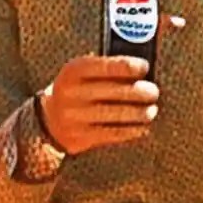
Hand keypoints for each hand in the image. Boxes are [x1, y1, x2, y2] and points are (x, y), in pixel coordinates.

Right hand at [37, 54, 158, 154]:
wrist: (49, 119)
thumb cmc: (77, 90)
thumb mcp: (83, 73)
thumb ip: (108, 68)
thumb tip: (142, 72)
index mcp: (73, 71)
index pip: (105, 66)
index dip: (128, 66)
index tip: (145, 68)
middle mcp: (72, 93)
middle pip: (113, 91)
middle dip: (139, 92)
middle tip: (153, 92)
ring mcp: (75, 116)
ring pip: (115, 114)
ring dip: (139, 113)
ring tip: (151, 111)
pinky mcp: (80, 136)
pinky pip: (112, 133)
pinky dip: (131, 130)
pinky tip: (142, 127)